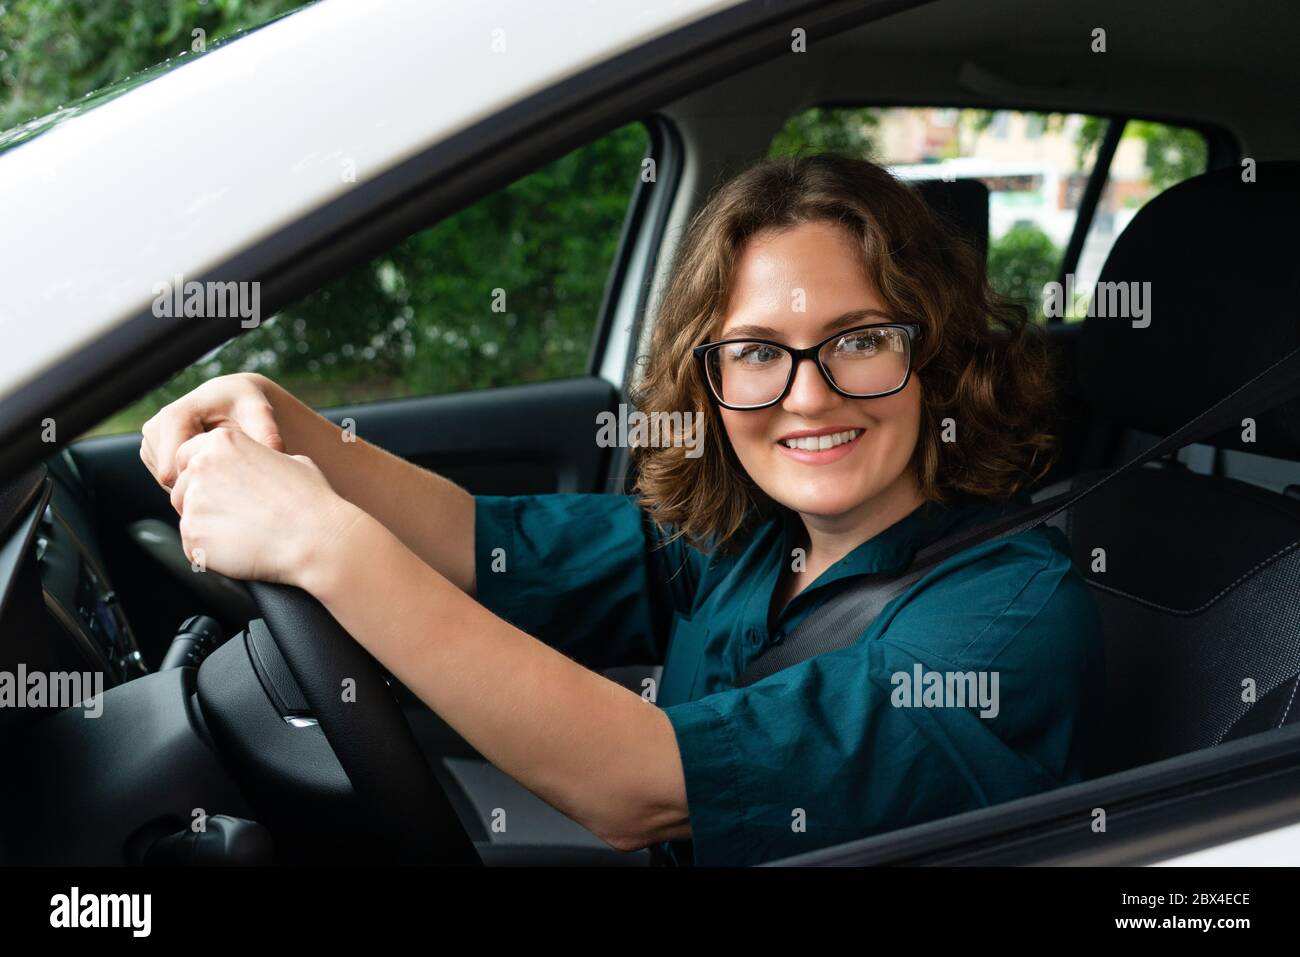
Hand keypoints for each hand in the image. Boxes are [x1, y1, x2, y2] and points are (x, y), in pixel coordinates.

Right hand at [140, 373, 284, 490]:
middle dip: (199, 484)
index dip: (203, 483)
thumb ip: (266, 433)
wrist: (233, 399)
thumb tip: (276, 452)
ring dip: (195, 482)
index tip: (232, 485)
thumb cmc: (247, 406)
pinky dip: (190, 480)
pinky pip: (168, 481)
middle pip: (170, 479)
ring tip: (223, 470)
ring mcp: (149, 441)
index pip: (175, 471)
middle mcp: (154, 428)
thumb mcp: (260, 413)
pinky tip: (212, 469)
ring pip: (168, 483)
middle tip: (231, 482)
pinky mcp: (151, 452)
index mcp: (175, 416)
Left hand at [169, 427, 362, 588]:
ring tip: (245, 534)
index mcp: (223, 442)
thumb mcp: (293, 462)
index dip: (202, 473)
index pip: (187, 454)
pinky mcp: (192, 537)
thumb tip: (263, 466)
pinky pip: (194, 546)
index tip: (220, 488)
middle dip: (200, 501)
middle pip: (181, 487)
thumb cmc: (311, 501)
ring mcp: (193, 503)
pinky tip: (242, 549)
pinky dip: (212, 551)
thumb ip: (262, 459)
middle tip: (234, 516)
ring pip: (188, 517)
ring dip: (208, 526)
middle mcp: (201, 467)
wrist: (315, 539)